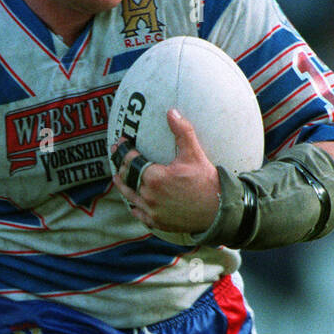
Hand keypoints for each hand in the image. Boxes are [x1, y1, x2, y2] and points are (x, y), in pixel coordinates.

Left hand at [111, 108, 220, 235]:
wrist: (217, 210)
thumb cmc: (206, 182)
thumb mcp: (194, 153)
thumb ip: (182, 131)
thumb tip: (172, 111)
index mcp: (154, 177)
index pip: (131, 161)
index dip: (124, 150)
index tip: (121, 143)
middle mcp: (149, 195)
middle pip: (128, 178)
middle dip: (121, 165)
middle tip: (116, 157)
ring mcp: (152, 211)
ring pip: (130, 196)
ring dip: (122, 186)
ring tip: (117, 177)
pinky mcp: (157, 222)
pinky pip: (139, 213)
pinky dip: (134, 206)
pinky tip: (133, 203)